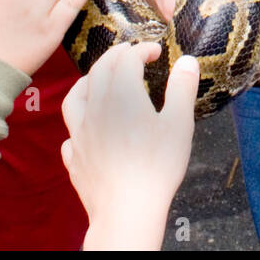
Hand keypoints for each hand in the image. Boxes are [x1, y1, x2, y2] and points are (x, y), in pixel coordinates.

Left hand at [62, 41, 197, 247]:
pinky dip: (80, 118)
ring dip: (89, 80)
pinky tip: (88, 124)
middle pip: (99, 70)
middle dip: (116, 56)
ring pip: (76, 94)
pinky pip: (71, 128)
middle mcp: (95, 106)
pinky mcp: (74, 154)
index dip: (142, 49)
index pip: (127, 58)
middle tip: (131, 55)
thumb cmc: (156, 165)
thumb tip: (188, 61)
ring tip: (100, 79)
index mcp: (121, 93)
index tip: (156, 50)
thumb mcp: (179, 123)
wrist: (126, 210)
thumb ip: (182, 88)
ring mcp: (79, 131)